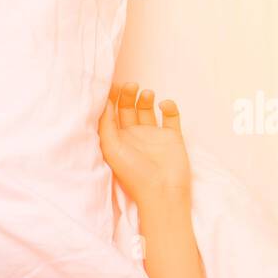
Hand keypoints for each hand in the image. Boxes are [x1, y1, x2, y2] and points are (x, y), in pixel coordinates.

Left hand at [98, 83, 191, 207]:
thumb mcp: (111, 148)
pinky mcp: (172, 137)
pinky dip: (169, 106)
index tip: (113, 86)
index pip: (111, 113)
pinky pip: (171, 116)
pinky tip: (164, 105)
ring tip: (146, 94)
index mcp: (117, 139)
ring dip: (145, 98)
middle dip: (128, 94)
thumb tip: (104, 101)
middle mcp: (134, 135)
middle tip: (131, 86)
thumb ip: (106, 124)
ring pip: (148, 109)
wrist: (163, 191)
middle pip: (128, 107)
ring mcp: (153, 135)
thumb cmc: (133, 174)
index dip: (111, 97)